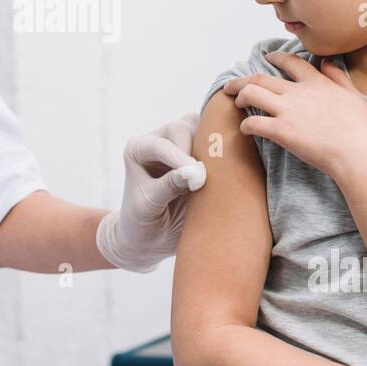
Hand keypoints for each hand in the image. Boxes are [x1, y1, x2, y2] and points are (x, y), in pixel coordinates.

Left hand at [96, 113, 207, 272]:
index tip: (197, 179)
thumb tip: (195, 172)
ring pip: (202, 127)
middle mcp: (159, 140)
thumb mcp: (148, 207)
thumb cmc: (141, 222)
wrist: (150, 239)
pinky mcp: (200, 154)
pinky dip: (223, 152)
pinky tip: (228, 171)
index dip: (180, 158)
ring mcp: (181, 145)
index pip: (162, 144)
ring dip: (211, 146)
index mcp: (138, 148)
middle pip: (183, 127)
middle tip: (206, 177)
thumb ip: (168, 187)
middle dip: (196, 149)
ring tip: (218, 172)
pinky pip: (216, 141)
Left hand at [223, 51, 366, 179]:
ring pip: (251, 93)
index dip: (275, 58)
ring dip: (240, 96)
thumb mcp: (352, 94)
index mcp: (315, 83)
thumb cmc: (358, 127)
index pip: (290, 62)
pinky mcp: (281, 131)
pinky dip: (246, 125)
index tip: (267, 58)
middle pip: (260, 78)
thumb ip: (337, 76)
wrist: (356, 151)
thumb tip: (327, 62)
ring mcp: (287, 111)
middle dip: (242, 80)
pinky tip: (246, 129)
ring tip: (237, 103)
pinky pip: (253, 123)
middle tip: (232, 85)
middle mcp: (297, 93)